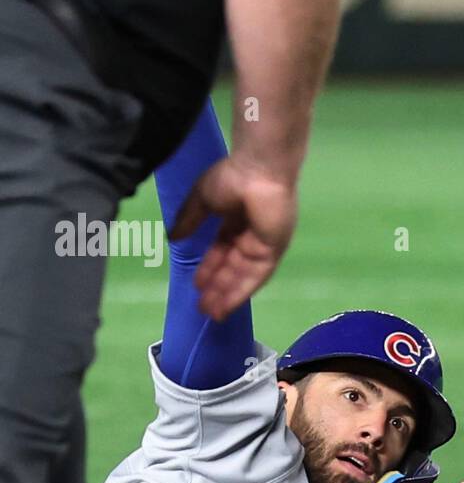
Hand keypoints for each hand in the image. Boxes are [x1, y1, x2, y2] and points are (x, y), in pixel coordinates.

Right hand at [168, 154, 297, 320]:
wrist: (257, 169)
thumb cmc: (231, 176)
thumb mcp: (202, 199)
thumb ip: (189, 220)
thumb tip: (172, 237)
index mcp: (236, 220)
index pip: (222, 250)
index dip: (209, 268)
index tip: (196, 284)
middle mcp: (252, 234)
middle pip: (233, 268)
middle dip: (218, 288)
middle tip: (203, 307)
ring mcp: (264, 243)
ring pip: (244, 276)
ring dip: (228, 295)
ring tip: (212, 313)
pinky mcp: (274, 250)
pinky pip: (257, 276)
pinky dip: (242, 291)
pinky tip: (228, 305)